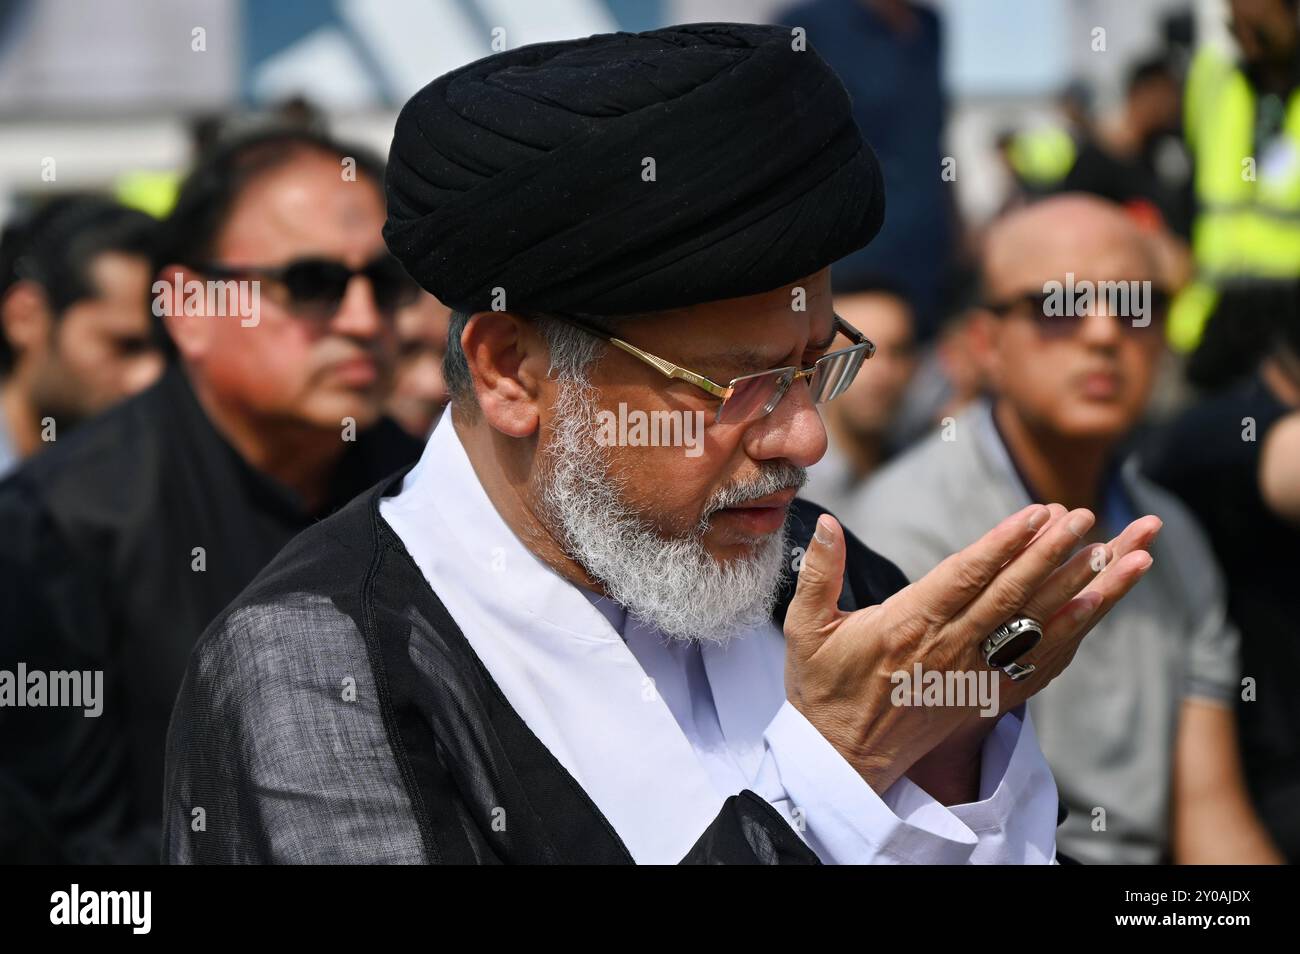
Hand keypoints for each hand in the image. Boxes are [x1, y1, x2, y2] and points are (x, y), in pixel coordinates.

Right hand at [783, 503, 1157, 793]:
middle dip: (1055, 554)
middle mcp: (949, 649)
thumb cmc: (824, 687)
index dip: (1006, 544)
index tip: (1040, 513)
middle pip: (1014, 596)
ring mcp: (975, 674)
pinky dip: (1078, 632)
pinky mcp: (989, 695)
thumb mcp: (807, 628)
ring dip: (1089, 591)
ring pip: (1042, 626)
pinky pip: (1043, 663)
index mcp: (907, 626)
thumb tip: (827, 522)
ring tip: (1131, 557)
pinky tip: (1103, 604)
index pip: (966, 577)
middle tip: (1087, 516)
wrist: (844, 758)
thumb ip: (818, 573)